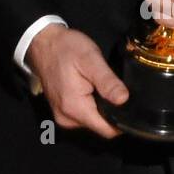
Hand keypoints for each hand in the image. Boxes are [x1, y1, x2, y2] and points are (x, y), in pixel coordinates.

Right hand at [25, 24, 127, 138]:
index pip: (107, 130)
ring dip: (100, 107)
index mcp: (75, 109)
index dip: (122, 121)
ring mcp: (62, 117)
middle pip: (100, 126)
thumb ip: (108, 82)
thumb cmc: (66, 48)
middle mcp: (67, 119)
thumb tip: (124, 100)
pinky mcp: (61, 111)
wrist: (43, 42)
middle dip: (110, 110)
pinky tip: (89, 88)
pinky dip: (90, 104)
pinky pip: (83, 115)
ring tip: (97, 85)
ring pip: (93, 120)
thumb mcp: (91, 59)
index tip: (130, 105)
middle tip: (110, 86)